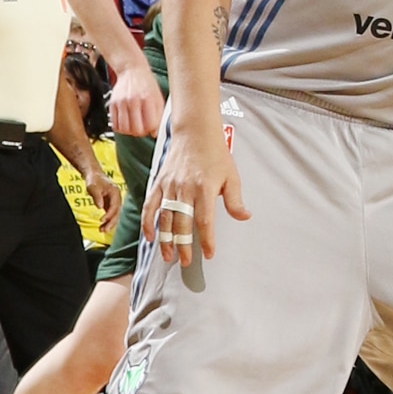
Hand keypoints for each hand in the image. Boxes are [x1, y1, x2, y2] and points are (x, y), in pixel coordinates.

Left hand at [75, 161, 118, 237]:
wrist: (93, 175)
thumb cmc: (94, 179)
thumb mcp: (93, 187)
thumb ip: (97, 197)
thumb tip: (100, 207)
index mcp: (115, 192)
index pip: (114, 206)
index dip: (109, 214)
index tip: (102, 220)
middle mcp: (117, 197)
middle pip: (117, 212)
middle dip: (111, 222)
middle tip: (104, 230)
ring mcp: (114, 201)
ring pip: (115, 215)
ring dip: (109, 223)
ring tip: (102, 230)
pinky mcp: (110, 204)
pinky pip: (111, 214)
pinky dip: (107, 221)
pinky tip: (103, 226)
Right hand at [107, 62, 163, 138]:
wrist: (131, 69)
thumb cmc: (146, 82)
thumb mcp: (157, 96)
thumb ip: (159, 114)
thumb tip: (155, 133)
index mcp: (147, 98)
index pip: (149, 125)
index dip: (151, 130)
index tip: (151, 127)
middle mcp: (132, 101)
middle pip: (136, 130)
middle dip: (141, 132)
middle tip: (143, 128)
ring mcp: (121, 103)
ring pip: (124, 129)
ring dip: (130, 132)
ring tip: (134, 126)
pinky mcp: (112, 104)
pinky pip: (114, 124)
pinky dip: (120, 128)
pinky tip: (126, 123)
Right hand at [147, 119, 246, 265]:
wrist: (195, 132)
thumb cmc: (215, 154)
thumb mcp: (232, 176)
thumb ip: (236, 200)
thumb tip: (245, 217)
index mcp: (204, 189)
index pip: (205, 221)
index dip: (206, 240)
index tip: (209, 254)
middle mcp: (185, 189)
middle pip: (182, 224)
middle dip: (183, 245)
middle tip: (185, 261)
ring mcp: (169, 186)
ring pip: (164, 218)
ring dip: (165, 239)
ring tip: (168, 256)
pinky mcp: (159, 182)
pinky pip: (150, 205)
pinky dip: (147, 222)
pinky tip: (149, 237)